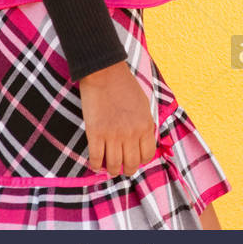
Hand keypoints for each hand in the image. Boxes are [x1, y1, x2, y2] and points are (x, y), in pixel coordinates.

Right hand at [78, 60, 156, 176]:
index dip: (141, 161)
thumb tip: (144, 141)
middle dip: (127, 169)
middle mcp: (131, 133)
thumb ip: (145, 124)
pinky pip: (96, 159)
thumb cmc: (124, 86)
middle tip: (122, 167)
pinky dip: (96, 166)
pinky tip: (96, 165)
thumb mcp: (143, 105)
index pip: (147, 155)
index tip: (134, 159)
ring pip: (114, 165)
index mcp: (145, 126)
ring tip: (109, 167)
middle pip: (131, 164)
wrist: (105, 73)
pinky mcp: (95, 133)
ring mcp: (113, 135)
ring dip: (112, 170)